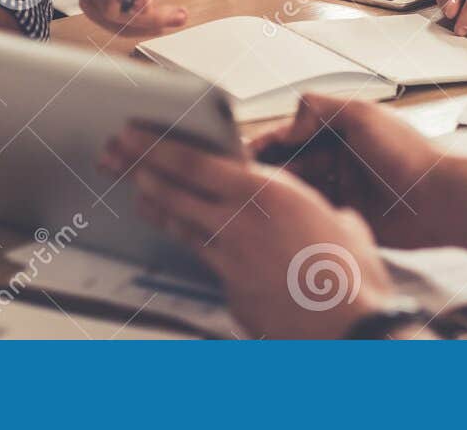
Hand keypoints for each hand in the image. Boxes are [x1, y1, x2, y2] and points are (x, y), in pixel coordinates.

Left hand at [101, 125, 399, 338]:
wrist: (352, 331)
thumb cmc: (355, 276)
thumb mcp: (344, 222)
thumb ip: (324, 211)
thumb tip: (336, 217)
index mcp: (266, 191)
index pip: (194, 162)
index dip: (156, 147)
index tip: (132, 134)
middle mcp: (240, 221)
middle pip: (173, 190)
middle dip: (137, 170)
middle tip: (112, 157)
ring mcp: (231, 259)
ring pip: (181, 226)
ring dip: (156, 208)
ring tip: (136, 195)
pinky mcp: (231, 291)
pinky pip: (207, 262)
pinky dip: (193, 247)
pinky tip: (184, 242)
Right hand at [250, 93, 448, 248]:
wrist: (439, 201)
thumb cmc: (410, 156)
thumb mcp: (362, 115)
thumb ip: (320, 108)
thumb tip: (287, 126)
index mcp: (342, 130)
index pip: (293, 133)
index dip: (268, 142)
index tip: (242, 151)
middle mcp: (339, 158)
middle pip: (292, 162)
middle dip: (267, 168)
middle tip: (243, 178)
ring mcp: (343, 189)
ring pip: (299, 188)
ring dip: (280, 191)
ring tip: (257, 197)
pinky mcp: (348, 217)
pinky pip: (314, 212)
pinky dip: (297, 212)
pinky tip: (282, 215)